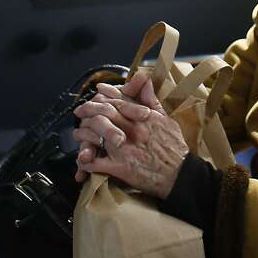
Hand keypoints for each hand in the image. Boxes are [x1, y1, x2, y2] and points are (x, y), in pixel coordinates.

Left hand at [72, 75, 188, 200]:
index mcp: (144, 118)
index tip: (96, 92)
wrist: (180, 175)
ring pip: (96, 135)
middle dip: (88, 110)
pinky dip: (86, 161)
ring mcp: (125, 149)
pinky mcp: (121, 168)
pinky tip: (82, 159)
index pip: (119, 102)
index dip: (105, 96)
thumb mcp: (167, 120)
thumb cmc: (175, 148)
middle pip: (104, 114)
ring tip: (78, 133)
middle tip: (80, 110)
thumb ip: (153, 102)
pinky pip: (97, 162)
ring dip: (84, 133)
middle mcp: (133, 130)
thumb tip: (146, 82)